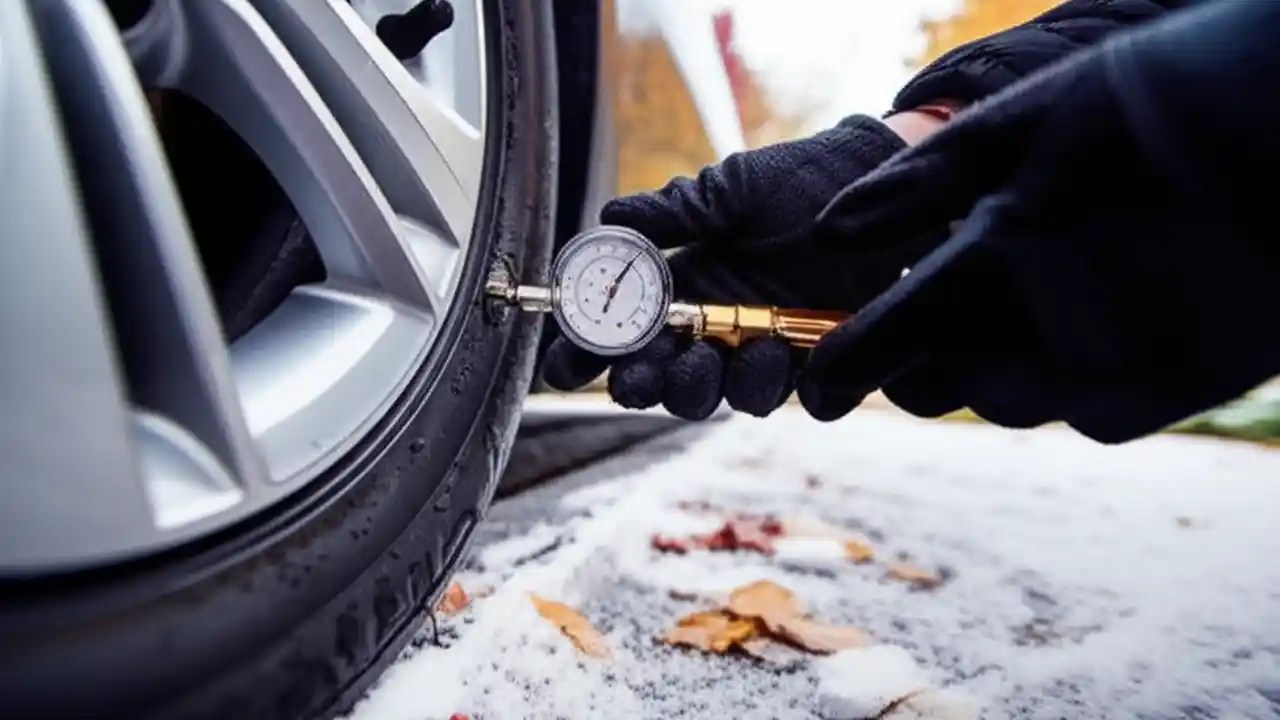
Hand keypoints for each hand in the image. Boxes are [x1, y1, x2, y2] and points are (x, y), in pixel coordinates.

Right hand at [541, 114, 915, 418]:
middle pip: (666, 382)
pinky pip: (808, 399)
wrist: (881, 179)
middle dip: (647, 386)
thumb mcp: (730, 188)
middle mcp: (723, 326)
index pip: (626, 333)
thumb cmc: (801, 180)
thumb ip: (673, 211)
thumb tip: (609, 220)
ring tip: (741, 347)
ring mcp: (772, 347)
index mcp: (690, 286)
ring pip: (726, 399)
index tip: (565, 367)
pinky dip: (796, 384)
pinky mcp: (827, 359)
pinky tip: (792, 351)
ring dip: (719, 386)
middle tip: (643, 376)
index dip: (590, 354)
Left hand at [800, 4, 1279, 441]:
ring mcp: (1116, 374)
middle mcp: (1047, 338)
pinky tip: (1092, 322)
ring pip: (1012, 404)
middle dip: (917, 365)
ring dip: (993, 369)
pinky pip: (1089, 412)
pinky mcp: (1176, 392)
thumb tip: (829, 234)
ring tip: (1021, 303)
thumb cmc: (1154, 108)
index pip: (883, 353)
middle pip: (941, 392)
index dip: (838, 377)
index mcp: (992, 266)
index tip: (818, 391)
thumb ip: (917, 186)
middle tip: (929, 319)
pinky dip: (1071, 379)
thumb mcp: (1025, 121)